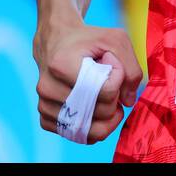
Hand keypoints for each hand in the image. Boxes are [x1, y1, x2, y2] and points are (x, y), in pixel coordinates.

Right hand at [33, 19, 142, 143]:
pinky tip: (91, 104)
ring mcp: (44, 106)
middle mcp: (48, 88)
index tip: (112, 63)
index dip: (119, 79)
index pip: (107, 91)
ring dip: (106, 114)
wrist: (57, 41)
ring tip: (102, 94)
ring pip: (91, 130)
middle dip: (115, 98)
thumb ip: (131, 68)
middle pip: (101, 112)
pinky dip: (93, 124)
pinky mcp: (44, 119)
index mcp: (62, 65)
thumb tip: (129, 102)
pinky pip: (79, 136)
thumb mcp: (116, 40)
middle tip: (107, 79)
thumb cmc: (88, 40)